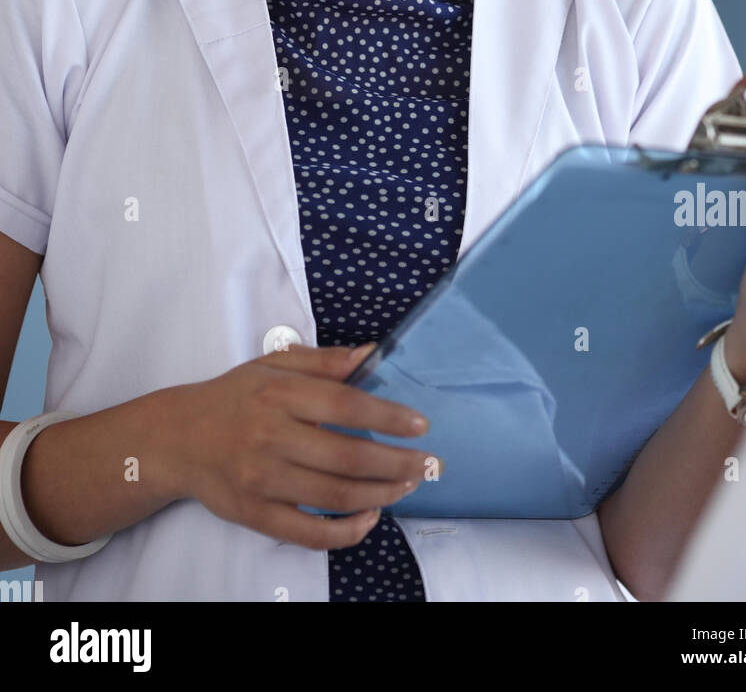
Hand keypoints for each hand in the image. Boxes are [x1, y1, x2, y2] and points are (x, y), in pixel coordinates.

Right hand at [164, 343, 431, 549]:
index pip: (345, 404)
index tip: (420, 425)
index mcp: (279, 393)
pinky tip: (370, 517)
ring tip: (407, 485)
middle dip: (397, 463)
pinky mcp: (255, 514)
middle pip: (348, 456)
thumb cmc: (233, 398)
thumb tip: (370, 353)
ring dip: (381, 494)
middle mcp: (271, 436)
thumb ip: (324, 360)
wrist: (177, 439)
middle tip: (427, 464)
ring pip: (335, 496)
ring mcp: (263, 480)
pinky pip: (309, 533)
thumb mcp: (273, 364)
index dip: (387, 416)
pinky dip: (346, 531)